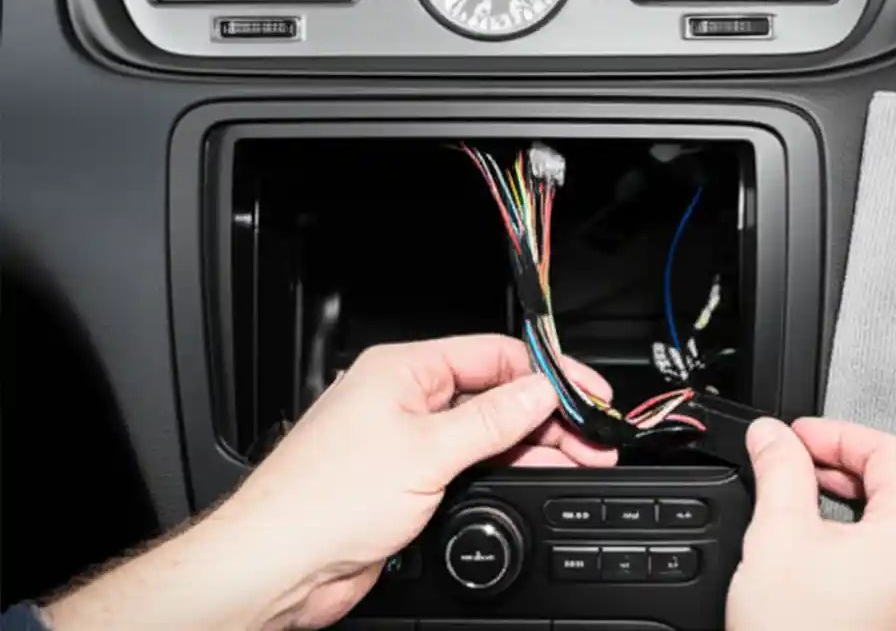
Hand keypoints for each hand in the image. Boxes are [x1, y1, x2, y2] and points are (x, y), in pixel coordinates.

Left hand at [45, 334, 615, 630]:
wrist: (278, 565)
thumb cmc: (322, 501)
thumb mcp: (426, 452)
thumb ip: (491, 420)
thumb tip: (538, 393)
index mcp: (403, 371)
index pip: (491, 355)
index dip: (544, 372)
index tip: (583, 393)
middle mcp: (405, 400)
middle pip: (493, 394)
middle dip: (546, 414)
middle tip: (591, 436)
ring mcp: (407, 441)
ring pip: (485, 432)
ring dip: (532, 445)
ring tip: (579, 458)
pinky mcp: (408, 481)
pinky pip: (468, 465)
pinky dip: (504, 470)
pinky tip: (536, 476)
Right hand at [726, 417, 895, 630]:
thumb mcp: (775, 539)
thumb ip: (779, 472)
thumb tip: (772, 438)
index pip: (892, 454)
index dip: (839, 434)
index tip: (799, 438)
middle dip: (881, 465)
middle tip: (831, 463)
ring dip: (891, 502)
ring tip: (835, 501)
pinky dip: (891, 542)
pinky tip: (845, 549)